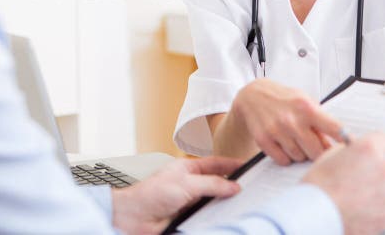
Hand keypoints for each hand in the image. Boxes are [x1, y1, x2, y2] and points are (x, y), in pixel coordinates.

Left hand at [111, 156, 241, 233]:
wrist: (135, 218)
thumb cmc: (151, 194)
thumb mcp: (186, 183)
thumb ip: (212, 184)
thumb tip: (233, 186)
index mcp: (188, 168)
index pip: (215, 164)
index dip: (231, 164)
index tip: (247, 166)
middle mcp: (190, 184)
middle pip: (216, 183)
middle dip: (231, 186)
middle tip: (250, 189)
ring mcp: (190, 201)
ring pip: (213, 202)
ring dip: (224, 204)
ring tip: (241, 206)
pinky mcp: (188, 218)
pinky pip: (207, 217)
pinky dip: (216, 218)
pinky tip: (225, 220)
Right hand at [231, 78, 343, 164]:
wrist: (252, 96)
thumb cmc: (283, 99)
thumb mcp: (305, 101)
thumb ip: (320, 121)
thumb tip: (337, 144)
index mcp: (307, 108)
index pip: (334, 129)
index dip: (346, 141)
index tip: (352, 149)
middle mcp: (292, 120)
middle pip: (317, 151)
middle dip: (318, 152)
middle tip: (314, 146)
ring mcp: (277, 131)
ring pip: (299, 157)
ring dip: (301, 154)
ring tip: (296, 141)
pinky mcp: (264, 140)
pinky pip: (283, 160)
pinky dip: (286, 157)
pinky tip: (284, 145)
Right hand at [303, 133, 384, 234]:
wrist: (317, 215)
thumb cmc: (319, 188)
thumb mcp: (329, 156)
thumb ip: (349, 151)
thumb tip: (354, 154)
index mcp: (369, 150)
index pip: (384, 139)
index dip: (374, 146)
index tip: (370, 153)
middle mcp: (384, 168)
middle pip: (384, 165)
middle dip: (372, 171)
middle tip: (353, 180)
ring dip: (373, 190)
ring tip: (352, 197)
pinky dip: (375, 209)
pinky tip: (357, 209)